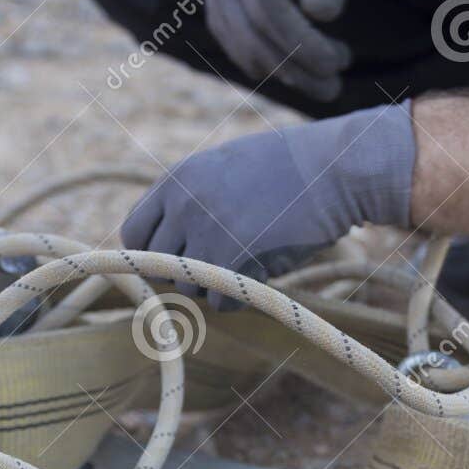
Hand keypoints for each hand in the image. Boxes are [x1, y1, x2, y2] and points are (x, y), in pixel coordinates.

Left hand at [122, 103, 414, 307]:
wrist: (334, 168)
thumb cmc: (290, 169)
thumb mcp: (226, 169)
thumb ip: (190, 200)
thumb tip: (166, 250)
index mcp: (177, 179)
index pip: (134, 232)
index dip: (152, 254)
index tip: (174, 263)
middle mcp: (183, 204)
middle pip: (158, 267)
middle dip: (184, 275)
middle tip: (218, 268)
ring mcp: (206, 231)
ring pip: (188, 287)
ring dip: (214, 287)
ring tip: (248, 262)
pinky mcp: (233, 257)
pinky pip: (219, 299)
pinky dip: (238, 298)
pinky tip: (262, 273)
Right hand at [206, 0, 355, 100]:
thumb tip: (320, 15)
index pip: (270, 14)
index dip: (304, 44)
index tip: (340, 60)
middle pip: (256, 42)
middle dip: (299, 71)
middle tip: (336, 87)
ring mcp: (215, 5)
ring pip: (249, 57)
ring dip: (291, 78)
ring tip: (328, 81)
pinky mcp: (219, 24)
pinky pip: (246, 60)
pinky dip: (278, 71)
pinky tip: (305, 68)